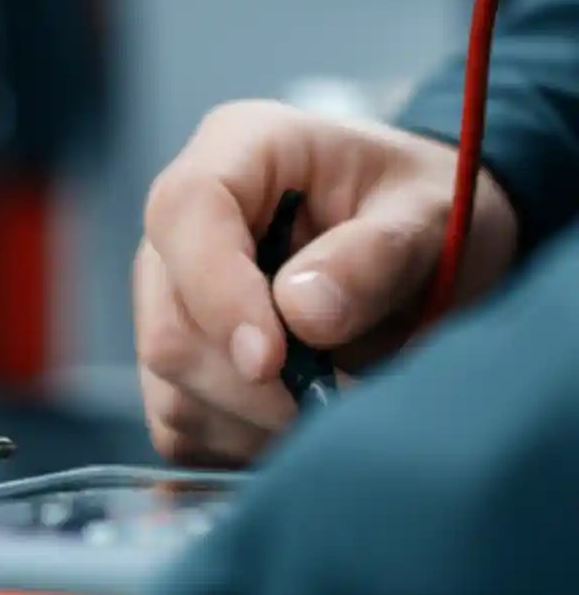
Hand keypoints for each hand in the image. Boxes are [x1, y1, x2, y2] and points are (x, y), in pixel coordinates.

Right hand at [139, 235, 578, 594]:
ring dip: (256, 420)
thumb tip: (303, 316)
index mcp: (236, 152)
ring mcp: (165, 296)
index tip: (272, 360)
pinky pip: (180, 428)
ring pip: (171, 387)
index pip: (187, 215)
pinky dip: (241, 442)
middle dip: (253, 385)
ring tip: (333, 401)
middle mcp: (180, 225)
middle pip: (170, 324)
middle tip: (341, 396)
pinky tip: (296, 419)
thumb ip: (374, 257)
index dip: (218, 293)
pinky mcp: (172, 363)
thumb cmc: (424, 210)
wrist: (420, 243)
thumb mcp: (427, 216)